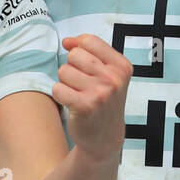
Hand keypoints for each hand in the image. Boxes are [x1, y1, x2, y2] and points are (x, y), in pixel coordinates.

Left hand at [52, 34, 131, 161]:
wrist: (105, 138)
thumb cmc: (103, 102)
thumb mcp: (107, 73)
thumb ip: (89, 52)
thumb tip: (67, 41)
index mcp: (122, 66)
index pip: (90, 41)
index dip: (78, 49)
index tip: (82, 64)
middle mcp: (114, 78)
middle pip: (74, 55)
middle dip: (72, 68)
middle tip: (83, 85)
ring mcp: (101, 93)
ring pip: (64, 71)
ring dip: (66, 83)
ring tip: (78, 94)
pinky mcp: (85, 106)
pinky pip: (58, 89)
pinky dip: (60, 96)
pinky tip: (72, 104)